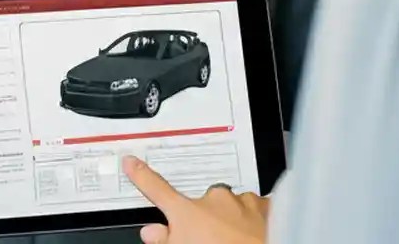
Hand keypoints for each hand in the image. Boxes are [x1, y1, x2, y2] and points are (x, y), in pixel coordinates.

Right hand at [123, 156, 269, 243]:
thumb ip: (165, 241)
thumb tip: (152, 232)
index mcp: (187, 212)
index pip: (156, 189)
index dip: (141, 176)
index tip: (131, 162)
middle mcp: (214, 200)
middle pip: (201, 204)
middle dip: (204, 220)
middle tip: (210, 241)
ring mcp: (242, 202)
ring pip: (231, 206)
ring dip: (231, 221)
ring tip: (235, 242)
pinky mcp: (266, 207)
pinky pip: (256, 209)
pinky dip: (254, 220)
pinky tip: (255, 235)